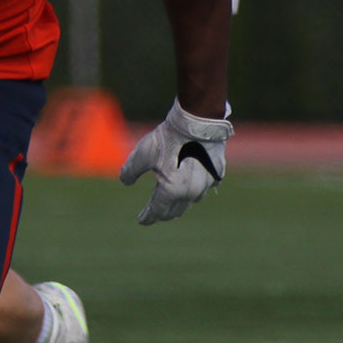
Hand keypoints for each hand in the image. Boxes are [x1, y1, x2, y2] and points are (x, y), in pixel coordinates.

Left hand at [119, 100, 231, 224]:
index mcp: (171, 191)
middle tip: (156, 211)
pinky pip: (206, 186)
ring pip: (192, 200)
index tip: (142, 220)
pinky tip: (193, 182)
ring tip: (174, 198)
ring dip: (181, 202)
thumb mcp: (143, 152)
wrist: (199, 121)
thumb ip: (131, 170)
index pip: (157, 210)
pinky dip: (196, 187)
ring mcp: (206, 184)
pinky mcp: (217, 173)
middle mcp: (190, 192)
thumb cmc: (170, 138)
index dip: (148, 217)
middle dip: (163, 212)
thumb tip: (125, 181)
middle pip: (175, 211)